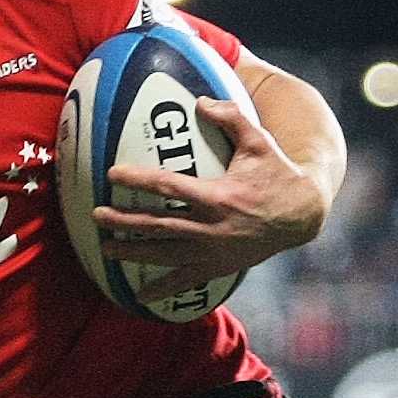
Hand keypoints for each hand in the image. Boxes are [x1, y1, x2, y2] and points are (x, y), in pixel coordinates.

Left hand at [94, 95, 325, 298]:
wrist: (301, 215)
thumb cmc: (276, 173)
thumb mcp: (259, 141)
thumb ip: (231, 117)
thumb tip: (199, 100)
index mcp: (218, 196)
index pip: (168, 186)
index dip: (138, 180)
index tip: (112, 173)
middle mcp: (211, 227)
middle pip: (158, 224)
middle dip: (124, 221)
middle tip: (96, 215)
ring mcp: (213, 251)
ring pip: (165, 254)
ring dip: (133, 252)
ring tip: (105, 249)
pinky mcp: (218, 267)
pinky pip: (186, 281)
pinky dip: (162, 289)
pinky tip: (140, 297)